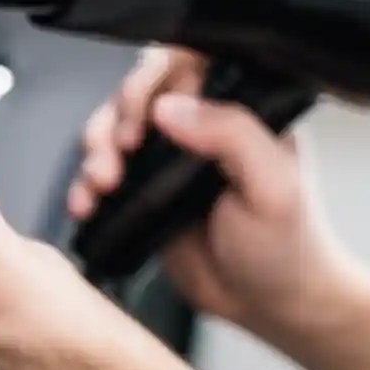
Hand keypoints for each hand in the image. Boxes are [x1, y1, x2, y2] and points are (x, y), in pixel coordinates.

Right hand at [69, 46, 350, 332]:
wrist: (267, 307)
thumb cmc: (286, 249)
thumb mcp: (271, 187)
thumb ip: (231, 135)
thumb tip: (171, 107)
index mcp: (238, 109)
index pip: (186, 63)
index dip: (152, 81)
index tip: (145, 118)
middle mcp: (199, 126)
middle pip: (136, 94)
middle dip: (115, 122)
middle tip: (119, 154)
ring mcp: (166, 159)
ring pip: (110, 130)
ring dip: (94, 154)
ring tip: (101, 186)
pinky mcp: (142, 192)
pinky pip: (99, 174)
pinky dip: (84, 186)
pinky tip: (86, 204)